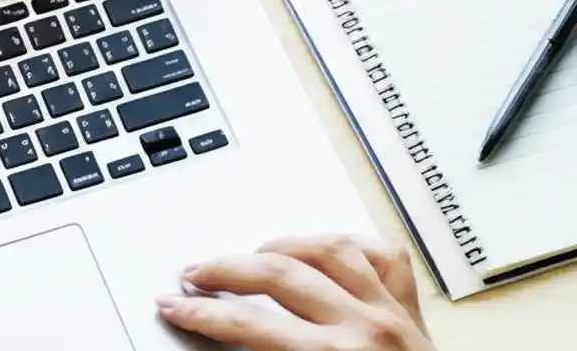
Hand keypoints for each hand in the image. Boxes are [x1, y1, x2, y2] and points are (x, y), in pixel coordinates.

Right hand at [156, 235, 434, 350]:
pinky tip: (324, 250)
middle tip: (194, 276)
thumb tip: (224, 341)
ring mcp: (392, 314)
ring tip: (253, 254)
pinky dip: (351, 247)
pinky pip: (383, 258)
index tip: (173, 305)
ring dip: (282, 247)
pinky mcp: (414, 312)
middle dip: (224, 270)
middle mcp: (364, 329)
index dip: (200, 313)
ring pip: (328, 249)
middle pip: (277, 274)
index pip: (246, 324)